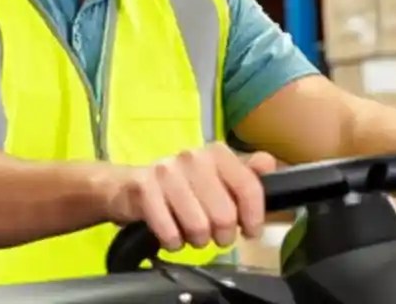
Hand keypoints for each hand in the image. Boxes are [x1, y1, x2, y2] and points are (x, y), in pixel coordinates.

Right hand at [100, 142, 278, 251]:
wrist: (128, 187)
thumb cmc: (181, 186)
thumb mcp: (217, 178)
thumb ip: (246, 174)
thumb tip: (268, 164)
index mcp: (216, 153)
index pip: (248, 188)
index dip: (254, 217)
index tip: (250, 231)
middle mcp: (192, 157)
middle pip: (224, 215)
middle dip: (223, 235)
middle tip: (215, 235)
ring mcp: (166, 171)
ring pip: (198, 227)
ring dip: (197, 241)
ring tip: (192, 234)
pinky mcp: (144, 189)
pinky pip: (171, 233)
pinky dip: (174, 242)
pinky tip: (172, 235)